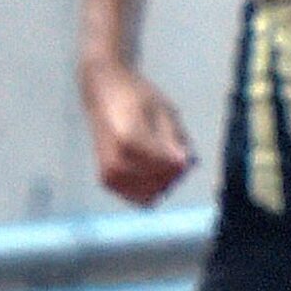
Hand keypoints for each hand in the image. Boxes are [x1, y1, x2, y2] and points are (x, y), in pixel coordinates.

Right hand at [81, 57, 195, 206]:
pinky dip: (151, 187)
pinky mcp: (106, 181)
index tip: (184, 148)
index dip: (183, 160)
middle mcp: (115, 162)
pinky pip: (139, 198)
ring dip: (164, 180)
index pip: (169, 166)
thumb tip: (186, 165)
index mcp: (130, 140)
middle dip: (175, 171)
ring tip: (159, 157)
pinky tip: (150, 168)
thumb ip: (176, 140)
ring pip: (153, 194)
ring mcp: (108, 175)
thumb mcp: (165, 111)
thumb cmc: (137, 98)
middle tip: (172, 151)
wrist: (104, 93)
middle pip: (162, 182)